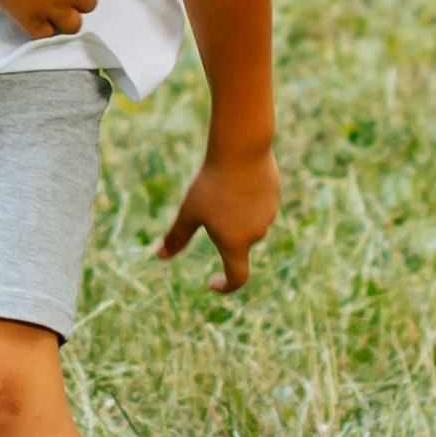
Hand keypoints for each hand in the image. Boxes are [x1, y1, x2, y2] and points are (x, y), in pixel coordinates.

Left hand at [157, 144, 280, 291]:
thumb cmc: (212, 185)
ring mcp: (269, 214)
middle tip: (208, 200)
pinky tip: (237, 175)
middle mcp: (256, 233)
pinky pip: (259, 202)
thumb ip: (177, 237)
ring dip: (235, 212)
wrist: (242, 151)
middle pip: (237, 240)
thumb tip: (160, 256)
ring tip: (223, 185)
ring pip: (248, 219)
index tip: (214, 283)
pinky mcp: (275, 194)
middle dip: (223, 228)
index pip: (238, 277)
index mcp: (236, 244)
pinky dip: (247, 196)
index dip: (226, 285)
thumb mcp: (189, 212)